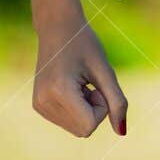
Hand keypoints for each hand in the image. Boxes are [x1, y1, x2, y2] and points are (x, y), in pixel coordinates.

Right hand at [32, 11, 127, 137]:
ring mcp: (38, 106)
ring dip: (86, 109)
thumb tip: (122, 132)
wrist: (57, 27)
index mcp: (58, 92)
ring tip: (79, 82)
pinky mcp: (38, 106)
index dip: (102, 107)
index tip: (97, 85)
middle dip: (94, 109)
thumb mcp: (106, 70)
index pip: (90, 125)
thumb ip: (116, 101)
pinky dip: (76, 108)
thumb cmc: (85, 44)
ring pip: (76, 128)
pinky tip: (71, 85)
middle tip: (89, 83)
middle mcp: (43, 103)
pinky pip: (68, 122)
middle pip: (83, 130)